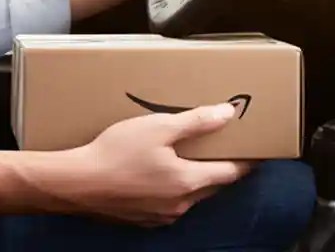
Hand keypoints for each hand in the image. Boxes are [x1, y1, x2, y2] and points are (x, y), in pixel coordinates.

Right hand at [61, 103, 252, 225]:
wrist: (75, 184)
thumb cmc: (116, 152)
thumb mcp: (159, 128)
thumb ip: (196, 122)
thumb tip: (227, 114)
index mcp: (188, 182)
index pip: (230, 173)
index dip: (246, 162)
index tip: (259, 153)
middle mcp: (180, 205)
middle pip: (211, 186)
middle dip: (220, 169)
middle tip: (225, 151)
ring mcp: (160, 216)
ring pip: (188, 196)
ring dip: (194, 179)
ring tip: (189, 159)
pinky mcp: (141, 220)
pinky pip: (167, 204)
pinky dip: (171, 189)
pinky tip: (158, 175)